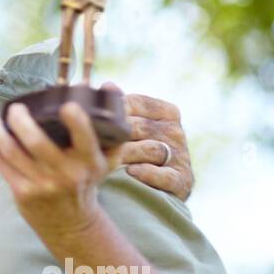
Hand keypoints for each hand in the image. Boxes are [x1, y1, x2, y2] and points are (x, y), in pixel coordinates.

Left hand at [0, 101, 120, 246]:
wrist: (72, 224)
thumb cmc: (87, 181)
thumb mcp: (106, 160)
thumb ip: (109, 124)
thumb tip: (108, 85)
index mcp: (89, 162)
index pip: (85, 140)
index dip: (77, 122)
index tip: (67, 105)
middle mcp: (66, 173)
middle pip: (37, 142)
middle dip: (21, 120)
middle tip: (16, 107)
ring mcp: (42, 184)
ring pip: (12, 151)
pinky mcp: (23, 192)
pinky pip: (1, 164)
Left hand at [100, 82, 192, 199]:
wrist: (157, 187)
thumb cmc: (138, 149)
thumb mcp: (131, 126)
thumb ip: (120, 108)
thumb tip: (106, 86)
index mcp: (167, 112)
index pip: (136, 103)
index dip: (112, 110)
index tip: (91, 117)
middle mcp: (176, 132)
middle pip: (140, 127)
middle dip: (114, 134)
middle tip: (90, 140)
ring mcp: (181, 156)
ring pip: (151, 149)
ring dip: (127, 154)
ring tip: (104, 157)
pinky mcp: (183, 180)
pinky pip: (165, 175)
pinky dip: (148, 173)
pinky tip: (131, 172)